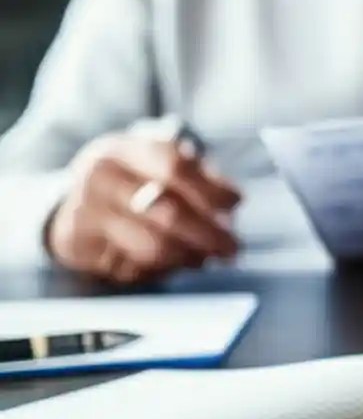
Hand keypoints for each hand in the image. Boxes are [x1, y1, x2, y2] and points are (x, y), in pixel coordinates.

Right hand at [46, 133, 240, 283]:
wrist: (70, 200)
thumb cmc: (130, 179)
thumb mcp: (154, 162)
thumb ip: (197, 175)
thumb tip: (233, 201)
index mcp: (123, 149)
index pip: (175, 168)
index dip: (211, 188)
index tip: (235, 203)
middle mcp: (100, 179)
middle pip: (168, 213)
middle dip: (209, 235)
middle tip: (232, 248)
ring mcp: (86, 214)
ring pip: (153, 247)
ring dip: (190, 257)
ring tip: (207, 257)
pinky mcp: (80, 247)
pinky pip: (134, 266)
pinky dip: (163, 269)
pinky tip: (175, 262)